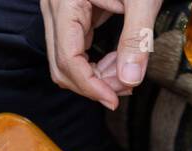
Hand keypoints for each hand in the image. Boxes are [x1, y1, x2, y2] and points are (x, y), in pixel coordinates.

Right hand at [41, 0, 162, 108]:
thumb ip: (136, 39)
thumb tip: (129, 80)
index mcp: (65, 1)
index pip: (67, 58)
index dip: (90, 86)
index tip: (113, 99)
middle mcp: (54, 7)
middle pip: (61, 64)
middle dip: (92, 83)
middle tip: (124, 89)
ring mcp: (59, 11)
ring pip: (66, 60)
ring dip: (94, 75)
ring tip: (124, 74)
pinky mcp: (70, 13)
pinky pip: (75, 48)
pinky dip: (95, 61)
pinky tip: (116, 61)